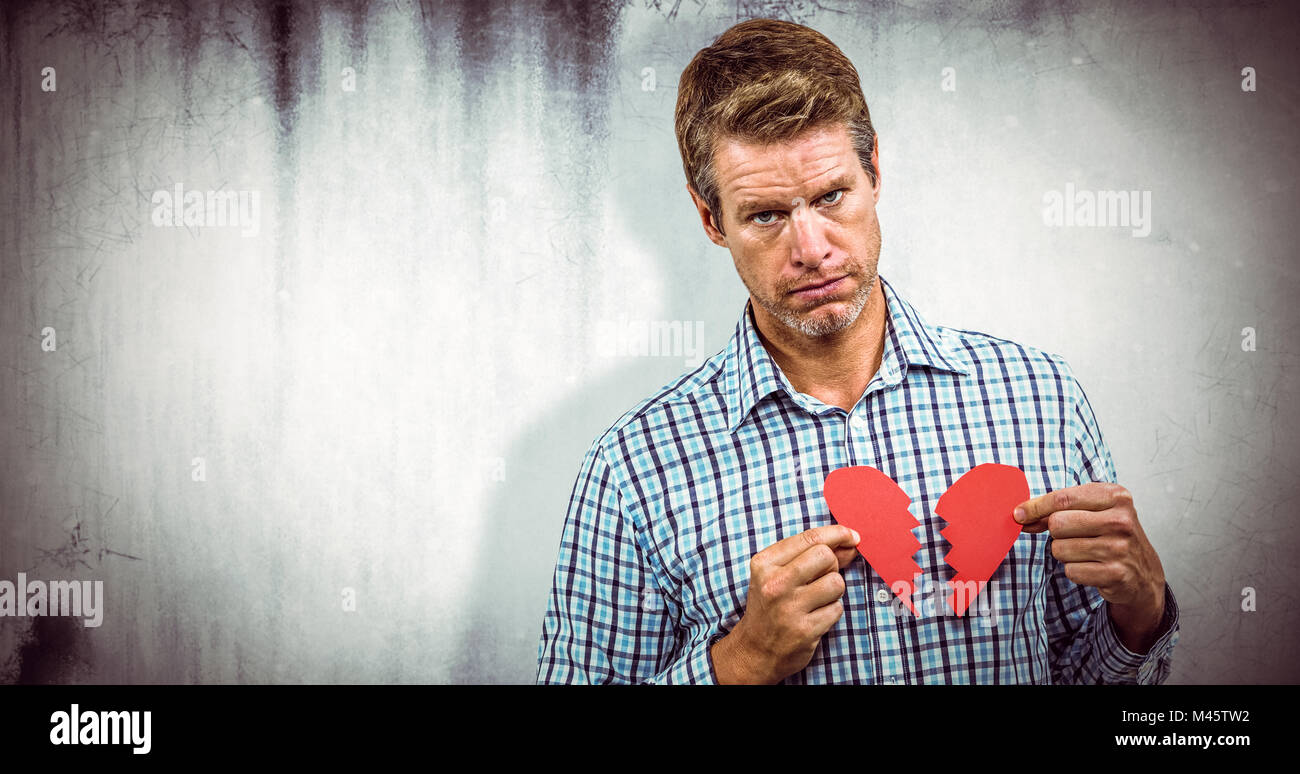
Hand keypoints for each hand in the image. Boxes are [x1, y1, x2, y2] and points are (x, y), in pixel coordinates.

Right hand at [712, 525, 859, 683]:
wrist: (755, 651)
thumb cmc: (770, 606)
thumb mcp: (778, 574)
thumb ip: (810, 555)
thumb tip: (850, 541)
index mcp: (764, 564)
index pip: (809, 538)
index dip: (837, 533)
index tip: (851, 536)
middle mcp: (775, 584)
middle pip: (826, 556)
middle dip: (832, 565)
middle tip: (820, 578)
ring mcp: (789, 608)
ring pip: (836, 583)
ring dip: (833, 591)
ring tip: (816, 600)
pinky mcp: (804, 630)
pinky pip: (837, 609)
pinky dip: (831, 612)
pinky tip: (815, 617)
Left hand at [1014, 482, 1167, 652]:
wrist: (1142, 571)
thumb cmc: (1109, 534)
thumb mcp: (1091, 511)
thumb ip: (1056, 510)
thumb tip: (1021, 515)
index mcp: (1115, 496)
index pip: (1063, 498)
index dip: (1035, 507)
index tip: (1019, 514)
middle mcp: (1121, 520)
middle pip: (1057, 524)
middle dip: (1057, 533)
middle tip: (1074, 537)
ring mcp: (1120, 548)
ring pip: (1060, 549)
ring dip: (1065, 553)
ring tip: (1087, 552)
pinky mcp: (1116, 574)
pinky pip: (1071, 571)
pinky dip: (1075, 571)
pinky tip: (1093, 567)